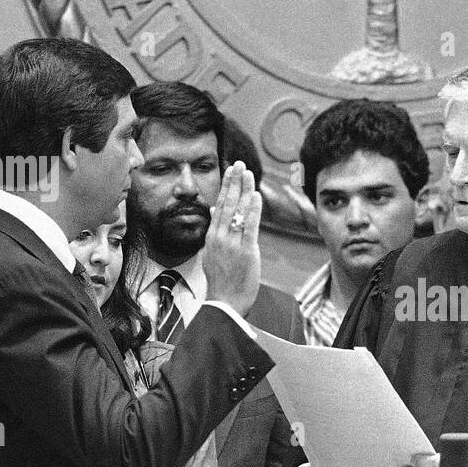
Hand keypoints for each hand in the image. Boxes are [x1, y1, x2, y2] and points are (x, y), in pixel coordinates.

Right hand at [202, 162, 261, 314]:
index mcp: (212, 237)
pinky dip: (253, 210)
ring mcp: (232, 244)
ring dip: (244, 190)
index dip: (226, 186)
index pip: (220, 206)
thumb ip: (215, 231)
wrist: (225, 302)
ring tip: (248, 174)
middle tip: (239, 164)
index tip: (231, 171)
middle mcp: (220, 237)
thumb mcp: (211, 253)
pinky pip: (250, 226)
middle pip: (227, 204)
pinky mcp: (246, 252)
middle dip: (234, 182)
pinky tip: (256, 196)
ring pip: (238, 211)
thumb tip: (215, 211)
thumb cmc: (221, 280)